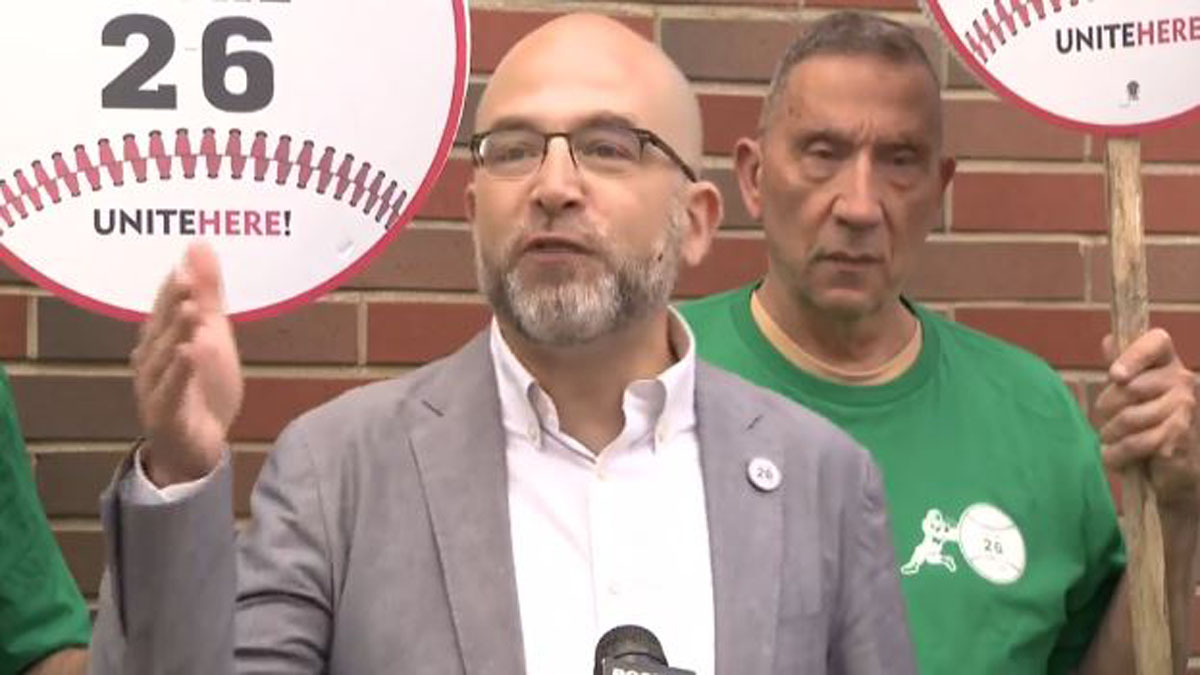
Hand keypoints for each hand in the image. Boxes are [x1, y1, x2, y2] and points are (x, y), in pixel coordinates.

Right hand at [131, 242, 242, 486]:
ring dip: (175, 333)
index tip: (183, 265)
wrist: (199, 446)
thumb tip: (198, 244)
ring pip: (163, 359)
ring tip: (191, 310)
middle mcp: (152, 361)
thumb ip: (207, 293)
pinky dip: (179, 373)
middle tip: (184, 279)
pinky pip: (171, 392)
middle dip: (171, 304)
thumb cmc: (202, 385)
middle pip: (160, 330)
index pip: (164, 310)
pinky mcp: (166, 416)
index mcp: (161, 340)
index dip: (172, 289)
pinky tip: (188, 354)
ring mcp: (155, 389)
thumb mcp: (212, 335)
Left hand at [1095, 328, 1198, 509]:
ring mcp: (1185, 407)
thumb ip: (1122, 365)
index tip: (1115, 376)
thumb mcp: (1130, 391)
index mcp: (1168, 362)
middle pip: (1128, 387)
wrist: (1175, 468)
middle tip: (1109, 421)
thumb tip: (1109, 340)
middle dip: (1107, 408)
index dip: (1133, 355)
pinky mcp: (1180, 435)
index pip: (1156, 342)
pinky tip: (1113, 458)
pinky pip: (1136, 442)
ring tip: (1111, 440)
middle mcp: (1183, 380)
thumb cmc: (1147, 423)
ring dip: (1110, 434)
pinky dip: (1117, 454)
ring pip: (1129, 417)